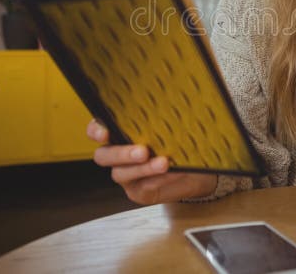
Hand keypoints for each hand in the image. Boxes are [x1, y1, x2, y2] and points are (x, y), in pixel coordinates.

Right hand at [87, 119, 216, 204]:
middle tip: (142, 151)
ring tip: (163, 163)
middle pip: (103, 155)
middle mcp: (118, 154)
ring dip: (142, 169)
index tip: (105, 133)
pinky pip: (142, 188)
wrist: (200, 167)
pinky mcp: (139, 192)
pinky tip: (171, 173)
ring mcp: (127, 175)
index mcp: (120, 132)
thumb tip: (168, 103)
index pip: (96, 129)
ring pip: (121, 174)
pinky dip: (157, 180)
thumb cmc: (183, 139)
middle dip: (121, 153)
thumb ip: (163, 115)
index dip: (96, 131)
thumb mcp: (174, 122)